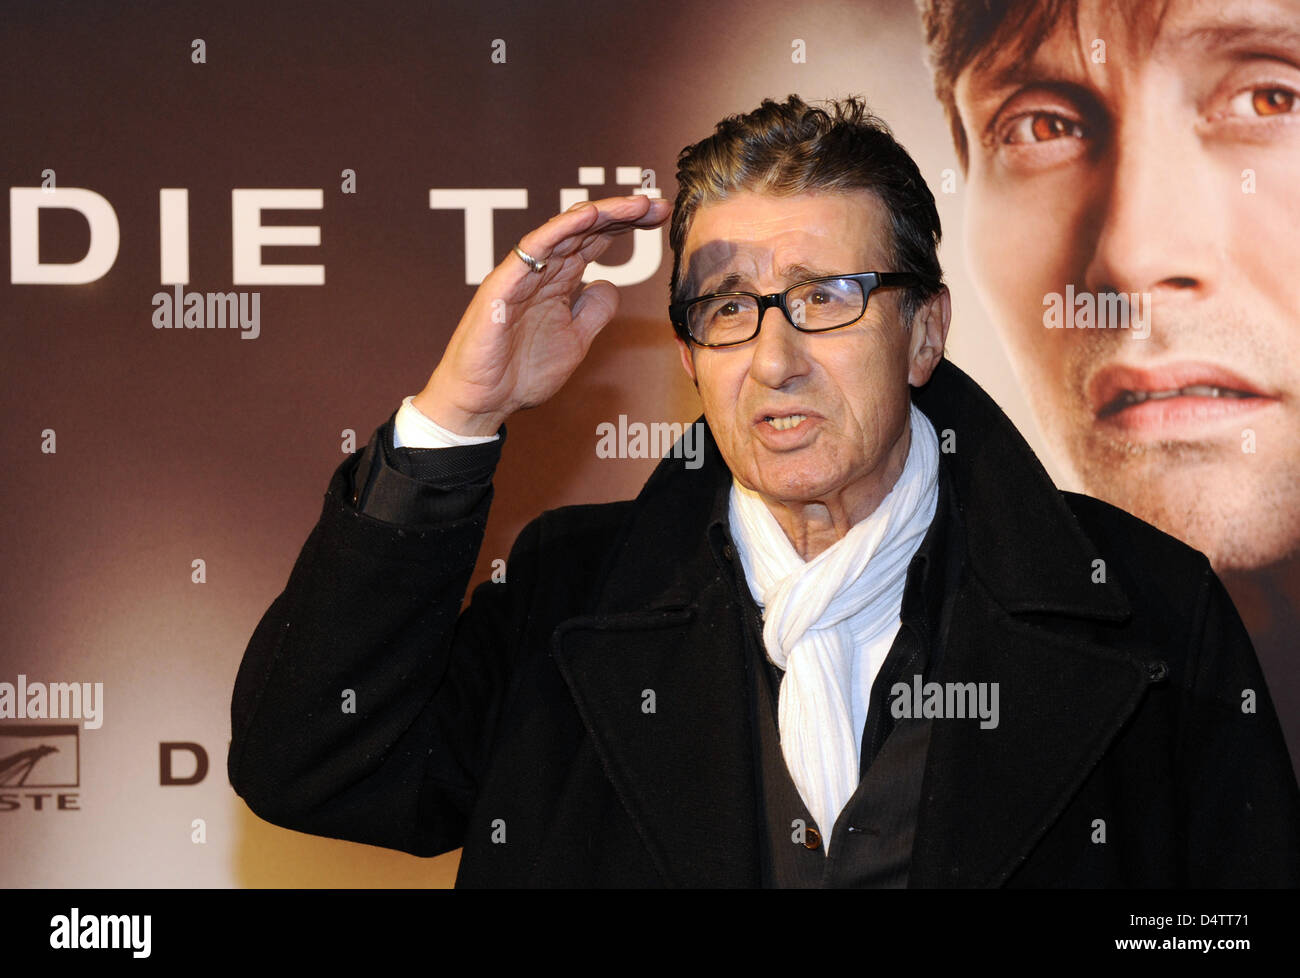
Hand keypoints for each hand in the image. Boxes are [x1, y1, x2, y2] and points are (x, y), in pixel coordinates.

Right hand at [413, 194, 671, 435]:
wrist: (485, 402)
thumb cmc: (521, 373)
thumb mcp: (576, 341)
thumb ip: (594, 312)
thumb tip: (610, 284)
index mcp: (559, 281)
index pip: (596, 241)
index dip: (627, 225)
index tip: (660, 215)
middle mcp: (542, 271)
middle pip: (585, 229)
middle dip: (623, 214)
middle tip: (657, 204)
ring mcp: (523, 275)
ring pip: (564, 231)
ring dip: (601, 214)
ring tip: (635, 204)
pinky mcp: (504, 285)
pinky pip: (533, 250)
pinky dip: (560, 230)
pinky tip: (589, 216)